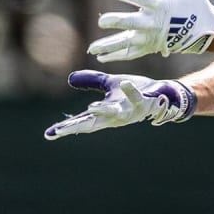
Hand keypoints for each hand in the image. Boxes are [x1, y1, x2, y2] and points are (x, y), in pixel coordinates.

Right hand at [44, 70, 196, 140]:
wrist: (163, 94)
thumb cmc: (135, 91)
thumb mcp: (110, 84)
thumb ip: (91, 82)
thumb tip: (70, 79)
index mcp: (105, 113)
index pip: (81, 121)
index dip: (66, 128)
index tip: (49, 134)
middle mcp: (116, 116)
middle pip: (93, 123)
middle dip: (76, 127)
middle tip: (60, 131)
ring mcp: (130, 112)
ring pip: (116, 114)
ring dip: (104, 111)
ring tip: (91, 107)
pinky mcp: (144, 103)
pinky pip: (136, 97)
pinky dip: (130, 91)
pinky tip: (124, 83)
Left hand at [88, 0, 213, 61]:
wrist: (206, 29)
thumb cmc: (195, 2)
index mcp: (162, 4)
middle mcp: (155, 22)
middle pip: (132, 23)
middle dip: (117, 22)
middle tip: (102, 21)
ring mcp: (152, 37)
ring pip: (127, 42)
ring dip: (109, 45)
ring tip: (92, 48)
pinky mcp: (151, 46)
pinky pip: (131, 53)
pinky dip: (116, 55)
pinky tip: (101, 56)